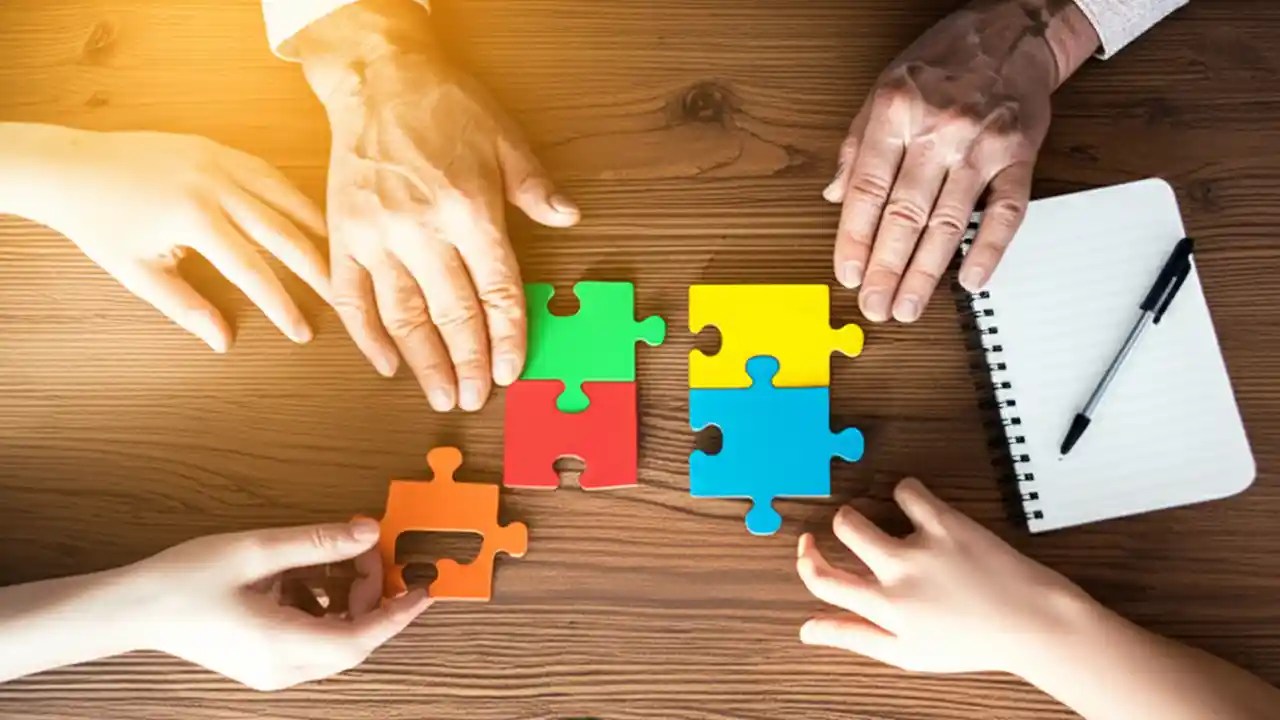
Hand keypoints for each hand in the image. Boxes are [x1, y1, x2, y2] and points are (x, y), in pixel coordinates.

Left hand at [11, 125, 330, 350]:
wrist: (70, 166)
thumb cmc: (99, 222)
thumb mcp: (139, 272)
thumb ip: (185, 308)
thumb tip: (223, 341)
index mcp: (192, 217)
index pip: (253, 270)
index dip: (282, 304)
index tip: (303, 330)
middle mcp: (213, 183)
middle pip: (283, 231)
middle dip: (317, 267)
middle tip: (344, 294)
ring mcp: (217, 159)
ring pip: (284, 194)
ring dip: (315, 225)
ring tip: (340, 252)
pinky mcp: (216, 147)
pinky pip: (267, 172)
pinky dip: (291, 195)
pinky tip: (308, 215)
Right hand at [127, 519, 429, 690]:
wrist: (132, 607)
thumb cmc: (186, 580)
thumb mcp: (257, 549)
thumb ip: (318, 542)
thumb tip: (370, 532)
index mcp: (283, 646)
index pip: (361, 638)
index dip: (398, 614)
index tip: (425, 589)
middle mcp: (283, 668)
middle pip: (351, 639)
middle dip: (372, 596)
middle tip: (372, 553)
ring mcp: (273, 670)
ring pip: (333, 638)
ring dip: (346, 599)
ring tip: (338, 557)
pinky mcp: (264, 661)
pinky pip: (311, 637)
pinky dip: (320, 606)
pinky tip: (303, 575)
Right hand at [296, 3, 578, 411]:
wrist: (378, 81)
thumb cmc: (445, 108)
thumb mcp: (505, 141)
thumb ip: (536, 188)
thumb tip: (569, 219)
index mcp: (470, 210)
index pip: (496, 291)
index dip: (507, 337)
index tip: (511, 370)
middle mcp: (422, 230)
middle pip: (453, 314)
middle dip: (468, 362)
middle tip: (475, 398)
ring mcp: (377, 236)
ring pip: (403, 316)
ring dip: (424, 363)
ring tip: (441, 395)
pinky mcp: (343, 236)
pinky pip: (352, 298)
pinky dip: (368, 337)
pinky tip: (387, 365)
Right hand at [796, 478, 1094, 673]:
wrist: (1030, 623)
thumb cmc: (971, 641)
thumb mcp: (906, 653)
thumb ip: (852, 636)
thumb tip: (806, 629)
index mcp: (884, 610)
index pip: (821, 581)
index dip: (806, 561)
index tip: (807, 549)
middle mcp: (895, 578)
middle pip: (839, 535)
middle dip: (836, 527)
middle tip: (848, 527)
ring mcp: (919, 548)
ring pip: (860, 514)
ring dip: (863, 510)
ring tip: (888, 519)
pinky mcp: (945, 524)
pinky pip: (906, 489)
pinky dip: (905, 492)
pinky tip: (918, 508)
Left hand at [825, 0, 1099, 322]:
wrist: (1011, 31)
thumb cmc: (942, 62)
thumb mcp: (883, 89)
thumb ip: (857, 145)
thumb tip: (835, 196)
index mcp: (895, 112)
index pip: (867, 190)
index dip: (855, 238)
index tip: (848, 274)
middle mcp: (938, 129)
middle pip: (905, 213)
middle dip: (886, 267)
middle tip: (875, 305)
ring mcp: (981, 144)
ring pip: (949, 220)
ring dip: (926, 271)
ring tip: (908, 305)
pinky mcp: (1019, 154)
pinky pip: (1006, 210)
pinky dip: (989, 249)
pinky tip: (971, 279)